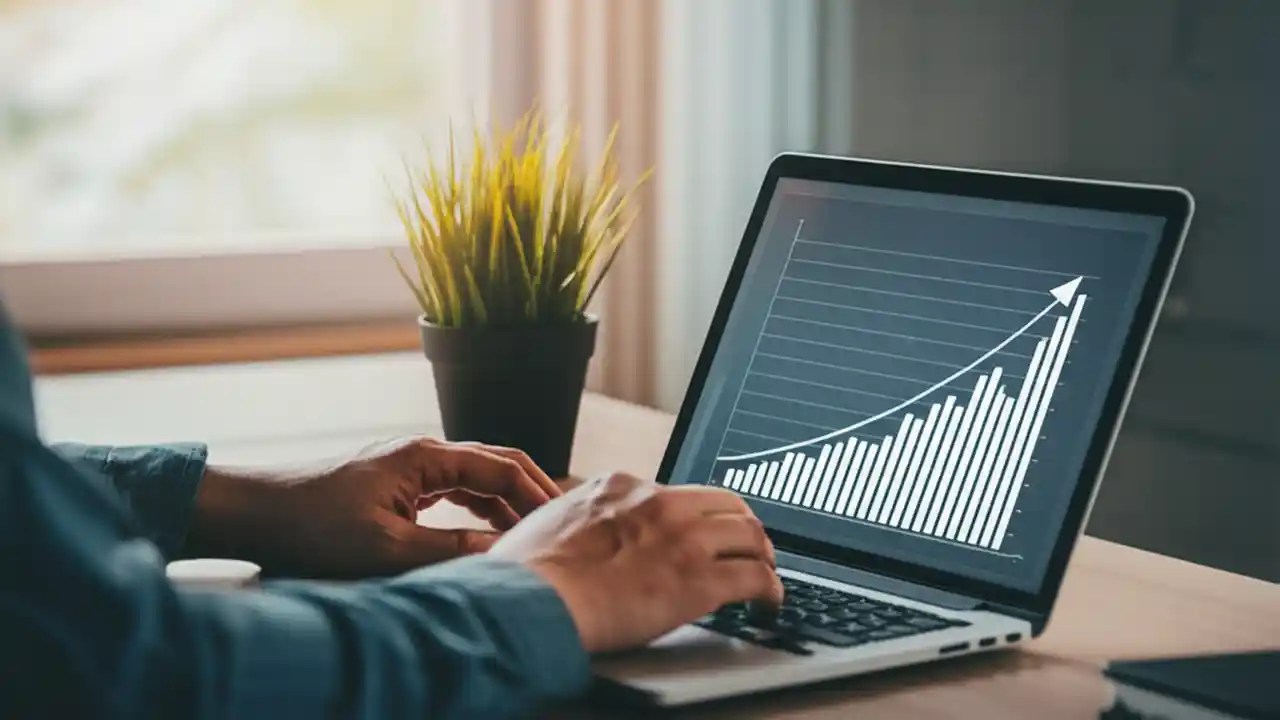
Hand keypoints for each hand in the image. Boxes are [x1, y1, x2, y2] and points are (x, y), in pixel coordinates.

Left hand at [188, 437, 560, 577]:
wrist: (256, 515)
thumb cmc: (312, 528)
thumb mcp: (387, 549)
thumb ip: (450, 550)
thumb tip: (504, 554)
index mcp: (426, 456)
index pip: (501, 467)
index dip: (537, 494)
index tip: (562, 523)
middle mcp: (423, 452)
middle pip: (496, 463)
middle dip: (531, 492)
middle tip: (562, 524)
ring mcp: (409, 466)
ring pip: (477, 477)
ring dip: (507, 501)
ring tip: (535, 532)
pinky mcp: (397, 484)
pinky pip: (454, 490)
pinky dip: (480, 507)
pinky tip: (491, 531)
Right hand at [489, 473, 782, 653]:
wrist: (529, 601)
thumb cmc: (525, 574)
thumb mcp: (549, 522)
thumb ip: (576, 520)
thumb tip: (572, 532)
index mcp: (621, 487)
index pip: (678, 492)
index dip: (696, 516)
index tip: (701, 533)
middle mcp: (659, 503)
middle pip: (725, 503)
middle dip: (742, 526)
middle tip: (748, 549)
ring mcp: (683, 539)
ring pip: (750, 535)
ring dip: (763, 556)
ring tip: (766, 575)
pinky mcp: (699, 581)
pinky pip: (755, 578)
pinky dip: (771, 590)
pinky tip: (769, 603)